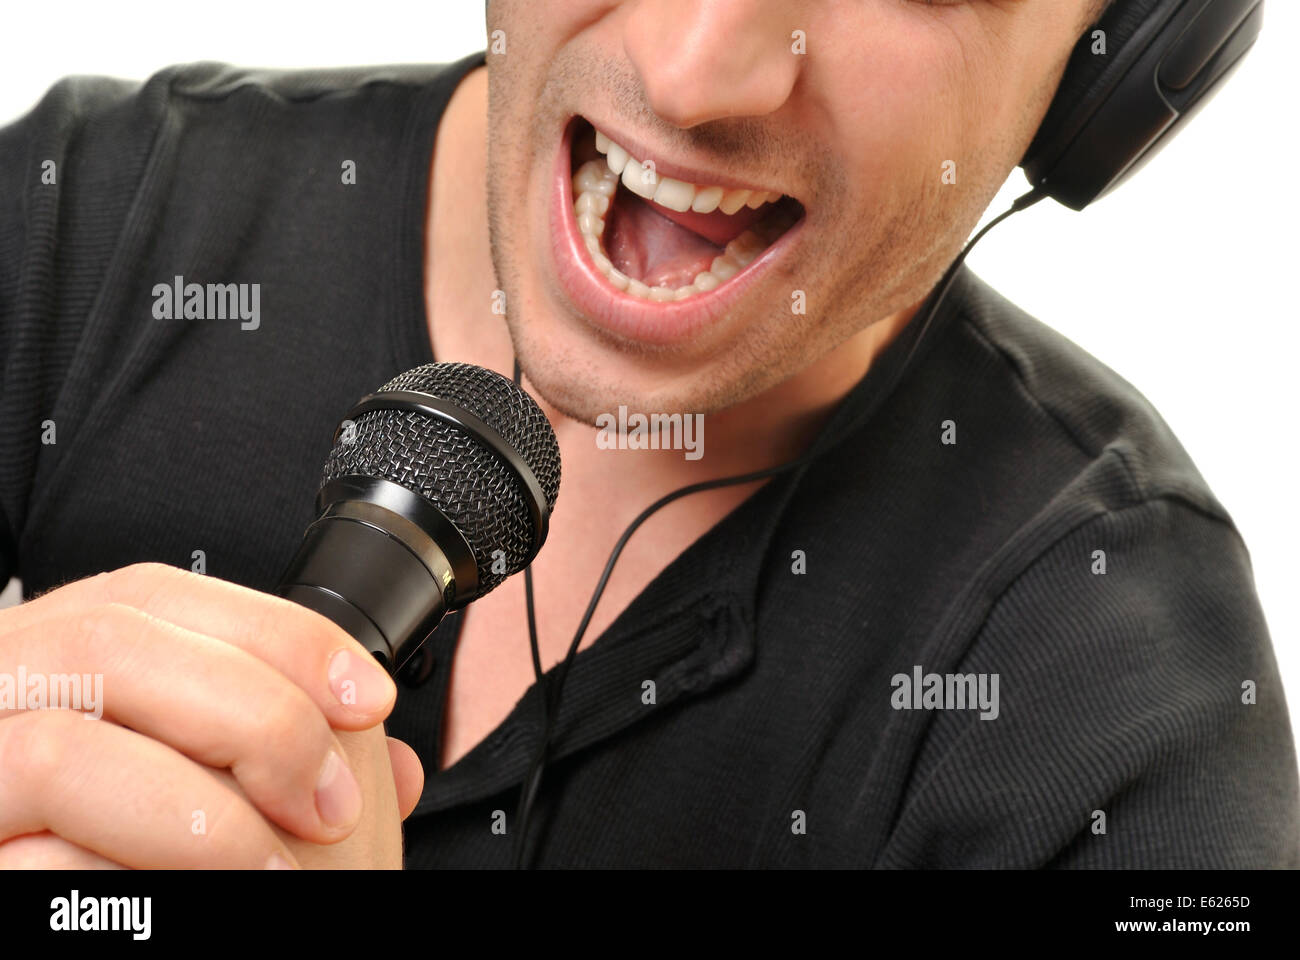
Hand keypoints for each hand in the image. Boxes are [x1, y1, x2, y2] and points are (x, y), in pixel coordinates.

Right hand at [0, 563, 424, 867]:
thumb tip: (391, 761)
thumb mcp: (216, 794)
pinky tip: (193, 903)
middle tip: (327, 803)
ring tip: (273, 869)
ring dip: (202, 812)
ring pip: (67, 747)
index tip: (365, 697)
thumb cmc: (143, 876)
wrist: (67, 948)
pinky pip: (30, 854)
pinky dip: (135, 874)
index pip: (155, 593)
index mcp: (53, 660)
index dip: (278, 632)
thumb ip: (280, 763)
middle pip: (114, 642)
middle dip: (253, 715)